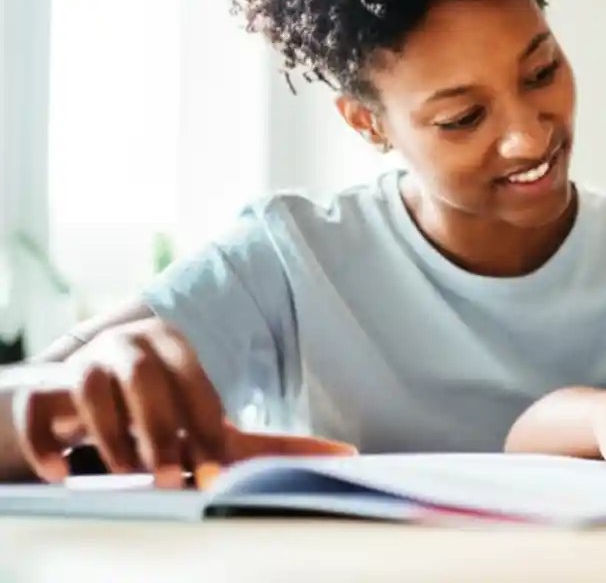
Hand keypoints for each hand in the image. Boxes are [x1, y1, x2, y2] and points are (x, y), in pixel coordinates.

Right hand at [11, 318, 353, 486]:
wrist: (75, 405)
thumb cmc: (158, 416)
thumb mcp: (210, 426)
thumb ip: (270, 443)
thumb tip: (348, 453)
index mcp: (177, 349)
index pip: (196, 384)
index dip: (204, 427)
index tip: (211, 473)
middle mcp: (130, 346)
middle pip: (146, 380)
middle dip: (159, 431)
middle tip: (167, 478)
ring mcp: (82, 366)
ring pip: (91, 389)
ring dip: (108, 436)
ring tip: (123, 475)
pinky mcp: (38, 391)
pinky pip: (37, 410)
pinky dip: (48, 443)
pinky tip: (62, 476)